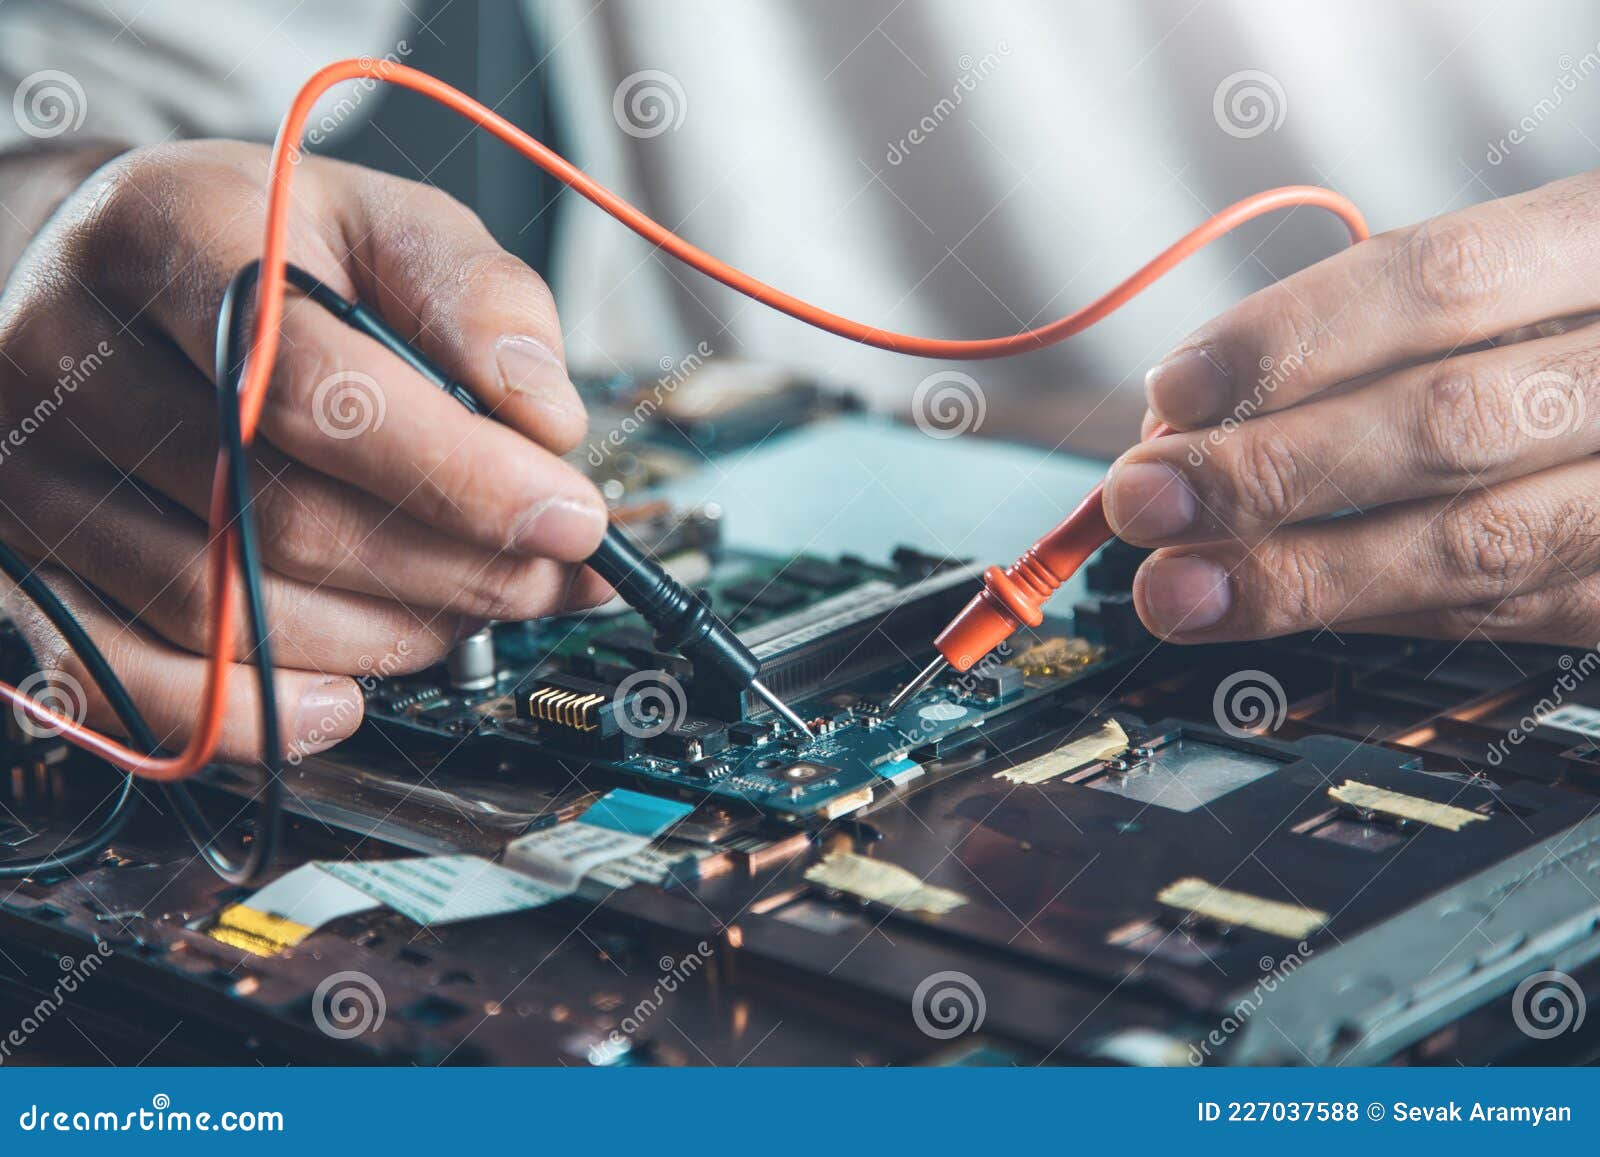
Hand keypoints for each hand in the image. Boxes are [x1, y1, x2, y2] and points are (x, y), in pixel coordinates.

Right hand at [0, 141, 607, 761]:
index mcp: (173, 235)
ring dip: (382, 638)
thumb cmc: (266, 248)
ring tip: (471, 609)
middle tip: (548, 578)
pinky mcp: (22, 565)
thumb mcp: (385, 222)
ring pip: (219, 611)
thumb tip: (544, 421)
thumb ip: (478, 298)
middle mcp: (72, 356)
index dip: (457, 474)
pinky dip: (254, 715)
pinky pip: (122, 681)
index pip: (312, 384)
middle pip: (276, 514)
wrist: (112, 266)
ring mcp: (32, 473)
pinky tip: (349, 700)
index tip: (571, 518)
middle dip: (449, 568)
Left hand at [1104, 171, 1599, 647]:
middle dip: (1272, 473)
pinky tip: (1285, 607)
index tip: (1171, 392)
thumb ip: (1368, 335)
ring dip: (1301, 574)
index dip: (1291, 339)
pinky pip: (1505, 617)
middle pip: (1449, 421)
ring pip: (1477, 543)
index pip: (1441, 277)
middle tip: (1144, 501)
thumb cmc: (1569, 331)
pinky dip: (1377, 613)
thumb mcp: (1510, 280)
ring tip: (1178, 590)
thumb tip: (1182, 417)